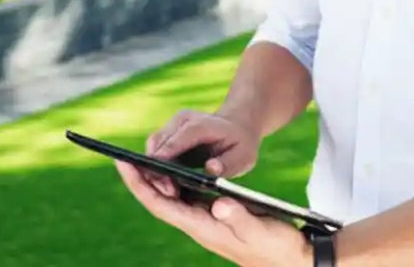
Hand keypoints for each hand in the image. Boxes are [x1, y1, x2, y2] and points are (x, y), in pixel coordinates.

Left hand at [115, 161, 312, 266]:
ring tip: (142, 159)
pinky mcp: (216, 215)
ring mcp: (206, 220)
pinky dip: (177, 182)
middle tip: (123, 157)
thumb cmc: (275, 247)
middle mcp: (199, 224)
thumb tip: (218, 203)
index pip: (162, 205)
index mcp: (203, 227)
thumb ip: (238, 217)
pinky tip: (174, 170)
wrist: (290, 259)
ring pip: (173, 197)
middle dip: (141, 180)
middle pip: (160, 200)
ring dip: (156, 180)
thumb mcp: (259, 230)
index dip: (141, 186)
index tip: (124, 165)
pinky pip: (189, 196)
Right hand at [144, 109, 260, 196]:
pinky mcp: (168, 135)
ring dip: (152, 169)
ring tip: (166, 192)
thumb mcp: (243, 156)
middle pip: (158, 144)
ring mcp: (173, 126)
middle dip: (155, 170)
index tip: (163, 183)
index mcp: (201, 124)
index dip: (165, 161)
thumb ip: (228, 163)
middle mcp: (182, 121)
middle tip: (166, 194)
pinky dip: (155, 168)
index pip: (177, 141)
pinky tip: (165, 185)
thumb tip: (211, 169)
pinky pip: (155, 151)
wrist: (237, 127)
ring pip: (152, 147)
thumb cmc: (241, 144)